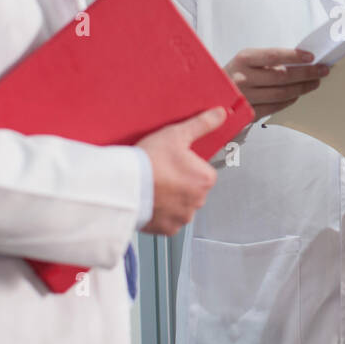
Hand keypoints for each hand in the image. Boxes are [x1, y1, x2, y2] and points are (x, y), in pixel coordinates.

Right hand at [135, 107, 224, 235]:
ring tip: (153, 186)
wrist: (124, 185)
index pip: (202, 171)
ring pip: (179, 205)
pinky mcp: (166, 229)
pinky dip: (159, 212)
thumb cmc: (150, 161)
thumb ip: (202, 124)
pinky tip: (149, 200)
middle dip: (179, 183)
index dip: (186, 165)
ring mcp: (182, 217)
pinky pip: (166, 220)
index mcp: (205, 179)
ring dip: (170, 199)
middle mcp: (198, 201)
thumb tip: (220, 114)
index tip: (171, 162)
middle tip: (160, 173)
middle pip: (192, 189)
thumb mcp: (177, 134)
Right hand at [225, 48, 328, 117]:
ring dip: (301, 88)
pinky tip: (297, 95)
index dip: (294, 56)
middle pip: (282, 76)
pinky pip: (274, 107)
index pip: (274, 55)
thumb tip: (301, 61)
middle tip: (322, 71)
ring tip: (314, 83)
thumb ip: (269, 60)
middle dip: (306, 73)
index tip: (311, 57)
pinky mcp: (247, 112)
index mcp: (243, 58)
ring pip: (281, 93)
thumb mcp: (247, 60)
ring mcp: (245, 97)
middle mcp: (243, 77)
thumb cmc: (234, 74)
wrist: (209, 93)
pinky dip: (289, 101)